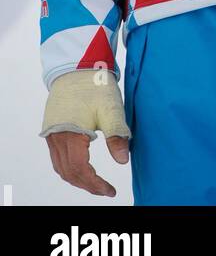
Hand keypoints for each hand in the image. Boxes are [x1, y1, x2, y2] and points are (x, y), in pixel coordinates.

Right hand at [41, 69, 130, 196]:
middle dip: (87, 184)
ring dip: (76, 177)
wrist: (77, 64)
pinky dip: (68, 166)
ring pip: (60, 166)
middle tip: (105, 189)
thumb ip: (117, 136)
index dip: (95, 184)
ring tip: (94, 182)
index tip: (110, 191)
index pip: (80, 170)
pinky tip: (81, 165)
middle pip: (68, 172)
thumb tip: (123, 161)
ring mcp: (51, 132)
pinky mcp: (51, 127)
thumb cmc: (96, 85)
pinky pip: (57, 156)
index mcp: (70, 135)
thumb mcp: (111, 109)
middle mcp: (56, 137)